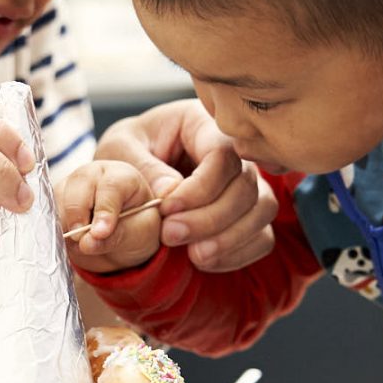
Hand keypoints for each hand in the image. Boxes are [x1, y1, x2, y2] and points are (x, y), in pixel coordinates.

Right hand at [57, 160, 160, 272]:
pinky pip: (47, 211)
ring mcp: (72, 184)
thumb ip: (116, 237)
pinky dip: (53, 227)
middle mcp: (95, 174)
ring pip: (58, 199)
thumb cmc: (136, 229)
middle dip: (78, 215)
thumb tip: (86, 243)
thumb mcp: (138, 235)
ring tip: (78, 241)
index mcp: (122, 176)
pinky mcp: (56, 199)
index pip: (111, 186)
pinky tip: (66, 240)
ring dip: (64, 224)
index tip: (101, 233)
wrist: (122, 236)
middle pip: (78, 186)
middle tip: (81, 239)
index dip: (105, 210)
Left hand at [96, 99, 277, 270]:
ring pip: (262, 209)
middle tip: (171, 235)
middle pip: (246, 184)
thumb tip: (171, 193)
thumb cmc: (124, 153)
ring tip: (193, 255)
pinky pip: (262, 236)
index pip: (222, 154)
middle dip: (211, 218)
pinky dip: (238, 253)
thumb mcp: (120, 149)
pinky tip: (204, 259)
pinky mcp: (248, 214)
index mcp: (202, 122)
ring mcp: (246, 183)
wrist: (128, 176)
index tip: (166, 210)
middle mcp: (234, 151)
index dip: (200, 188)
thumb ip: (144, 167)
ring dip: (230, 238)